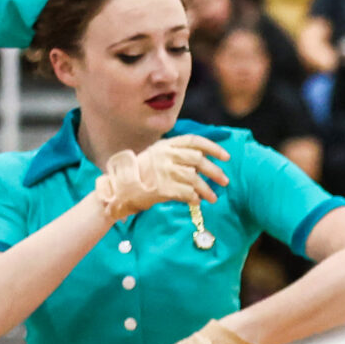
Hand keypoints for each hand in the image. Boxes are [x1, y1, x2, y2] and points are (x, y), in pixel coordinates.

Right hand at [93, 135, 228, 222]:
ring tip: (214, 198)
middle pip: (198, 160)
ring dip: (207, 189)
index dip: (213, 148)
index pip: (195, 141)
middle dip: (215, 171)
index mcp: (165, 145)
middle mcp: (165, 155)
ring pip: (194, 178)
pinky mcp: (162, 188)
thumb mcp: (157, 156)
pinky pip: (186, 193)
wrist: (118, 189)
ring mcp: (163, 171)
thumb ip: (177, 154)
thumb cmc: (141, 173)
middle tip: (225, 181)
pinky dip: (194, 198)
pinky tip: (197, 202)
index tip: (226, 157)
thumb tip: (204, 159)